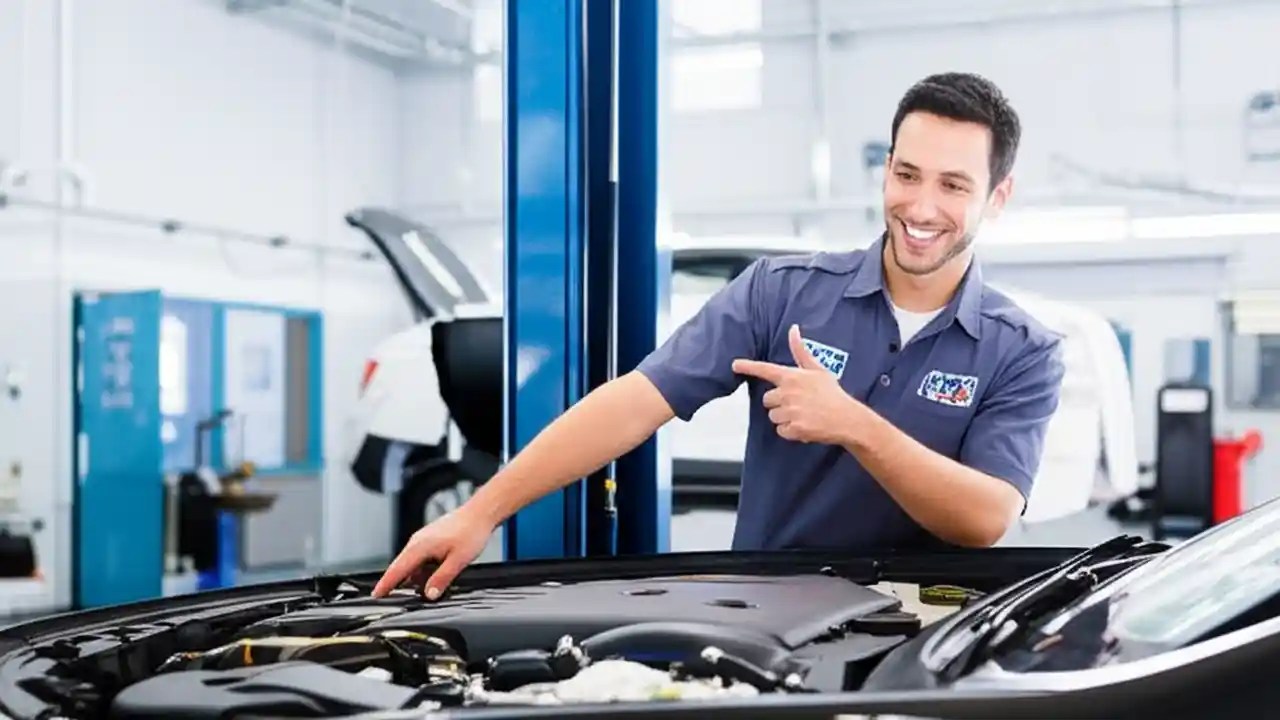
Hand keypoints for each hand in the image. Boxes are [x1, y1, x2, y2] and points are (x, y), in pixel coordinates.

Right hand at [371, 508, 492, 599]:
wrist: (480, 513)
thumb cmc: (471, 532)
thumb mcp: (458, 560)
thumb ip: (442, 578)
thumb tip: (429, 594)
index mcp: (420, 546)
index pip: (397, 569)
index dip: (386, 584)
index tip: (376, 595)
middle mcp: (417, 541)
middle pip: (400, 567)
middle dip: (395, 583)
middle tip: (390, 599)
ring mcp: (423, 539)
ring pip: (410, 563)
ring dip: (411, 577)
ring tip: (418, 591)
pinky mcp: (429, 539)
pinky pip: (419, 558)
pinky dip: (420, 569)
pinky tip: (430, 577)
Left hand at [731, 324, 860, 445]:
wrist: (847, 418)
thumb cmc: (831, 393)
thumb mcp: (817, 369)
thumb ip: (801, 351)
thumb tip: (793, 329)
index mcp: (792, 377)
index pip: (765, 370)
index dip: (748, 366)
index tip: (734, 364)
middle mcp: (788, 393)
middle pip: (767, 400)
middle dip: (778, 403)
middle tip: (798, 403)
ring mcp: (790, 411)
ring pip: (773, 416)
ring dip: (784, 418)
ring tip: (803, 415)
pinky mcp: (794, 428)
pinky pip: (780, 431)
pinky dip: (790, 431)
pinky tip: (804, 425)